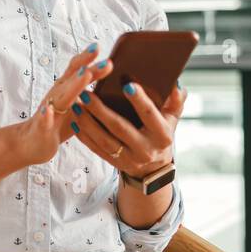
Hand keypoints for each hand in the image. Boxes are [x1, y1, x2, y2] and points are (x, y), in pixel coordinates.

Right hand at [12, 44, 114, 166]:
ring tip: (84, 75)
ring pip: (61, 97)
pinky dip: (45, 116)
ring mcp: (48, 110)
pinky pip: (43, 121)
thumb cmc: (58, 122)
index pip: (77, 69)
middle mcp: (57, 95)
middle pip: (72, 78)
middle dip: (88, 68)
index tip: (99, 46)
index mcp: (66, 88)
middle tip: (106, 61)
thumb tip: (114, 87)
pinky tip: (47, 111)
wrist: (31, 142)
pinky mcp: (41, 128)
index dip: (87, 58)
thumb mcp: (77, 106)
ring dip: (72, 86)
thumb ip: (92, 94)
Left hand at [70, 78, 186, 180]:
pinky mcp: (114, 163)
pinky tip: (74, 121)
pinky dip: (84, 135)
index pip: (150, 116)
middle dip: (101, 110)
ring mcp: (129, 158)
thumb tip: (175, 84)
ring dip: (87, 122)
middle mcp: (145, 149)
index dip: (140, 101)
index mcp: (162, 135)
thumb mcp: (172, 118)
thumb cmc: (161, 132)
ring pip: (104, 140)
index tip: (127, 85)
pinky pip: (96, 149)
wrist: (153, 167)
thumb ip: (175, 100)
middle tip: (86, 93)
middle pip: (120, 128)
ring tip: (76, 105)